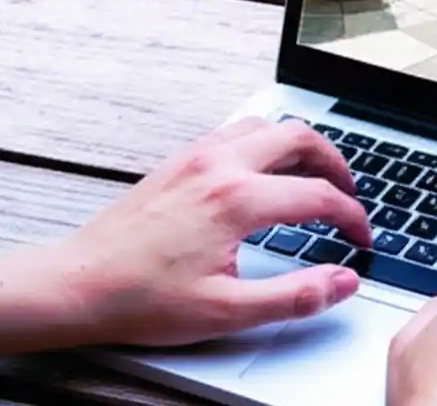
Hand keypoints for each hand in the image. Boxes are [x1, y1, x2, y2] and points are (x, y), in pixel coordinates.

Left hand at [55, 116, 371, 346]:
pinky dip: (266, 146)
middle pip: (301, 138)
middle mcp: (219, 166)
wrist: (77, 284)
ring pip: (267, 126)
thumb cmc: (140, 298)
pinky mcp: (179, 160)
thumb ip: (296, 295)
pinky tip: (266, 175)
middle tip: (349, 194)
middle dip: (337, 165)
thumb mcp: (228, 310)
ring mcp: (196, 157)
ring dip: (300, 147)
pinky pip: (237, 133)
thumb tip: (343, 281)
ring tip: (314, 179)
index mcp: (236, 200)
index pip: (319, 196)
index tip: (359, 239)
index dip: (352, 218)